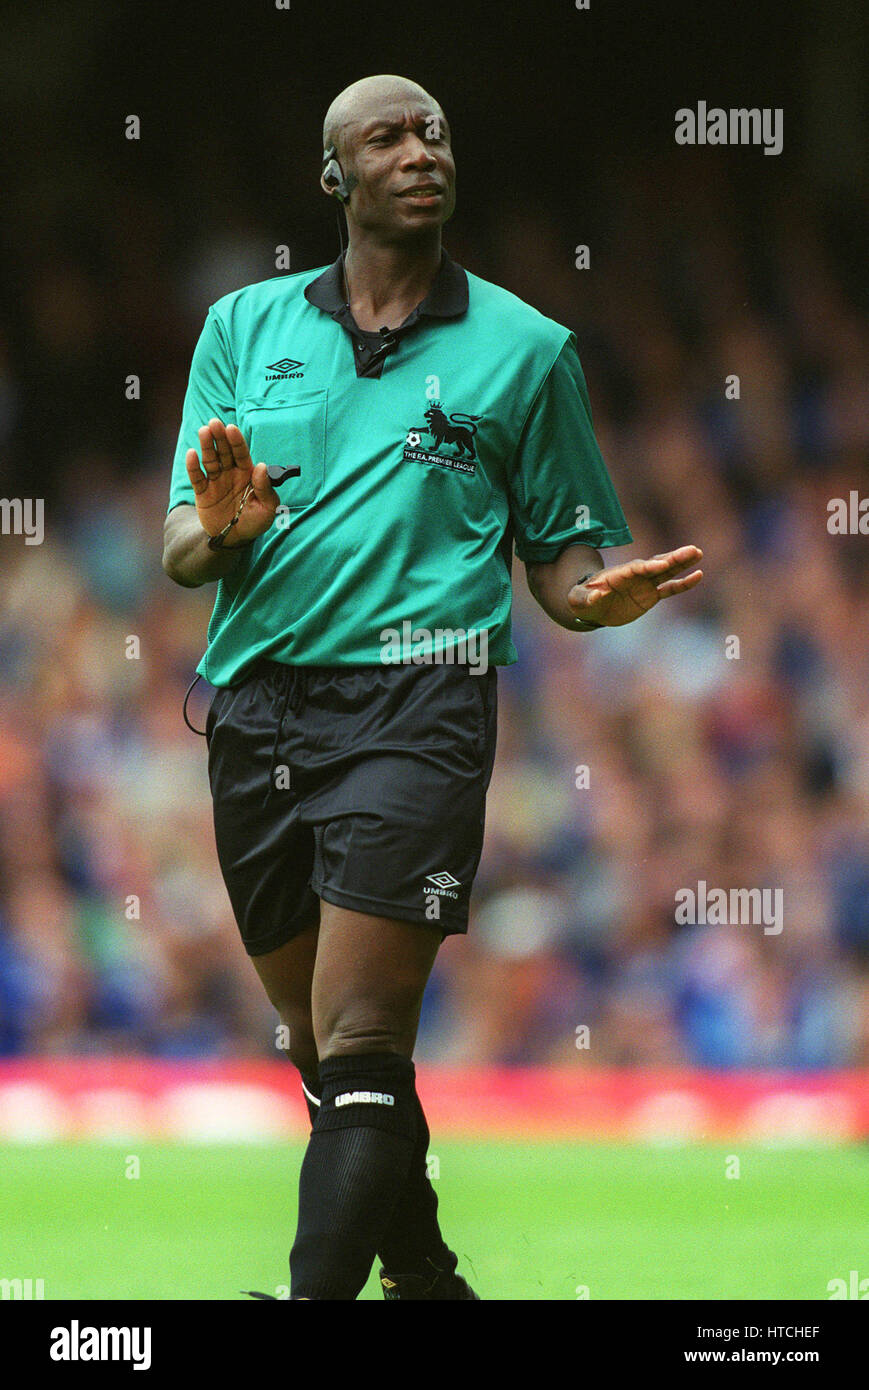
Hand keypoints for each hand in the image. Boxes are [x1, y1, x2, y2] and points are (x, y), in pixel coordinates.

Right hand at [185, 418, 279, 546]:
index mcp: (247, 474)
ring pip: (210, 460)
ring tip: (204, 431)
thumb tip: (261, 466)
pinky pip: (197, 477)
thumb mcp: (267, 508)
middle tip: (214, 423)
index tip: (231, 428)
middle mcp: (231, 473)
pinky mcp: (202, 491)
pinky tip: (192, 454)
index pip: (241, 453)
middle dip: (220, 437)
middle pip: (224, 452)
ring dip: (206, 446)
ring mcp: (216, 481)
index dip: (236, 441)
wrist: (234, 539)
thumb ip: (265, 488)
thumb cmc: (255, 522)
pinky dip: (193, 466)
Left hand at [567, 545, 702, 626]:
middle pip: (657, 564)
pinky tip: (698, 576)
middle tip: (692, 550)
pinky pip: (670, 588)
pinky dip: (683, 583)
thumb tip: (597, 595)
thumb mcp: (578, 599)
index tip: (662, 565)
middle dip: (673, 558)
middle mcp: (635, 575)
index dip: (649, 567)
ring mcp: (645, 583)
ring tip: (698, 553)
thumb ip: (587, 597)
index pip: (636, 569)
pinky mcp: (651, 594)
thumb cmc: (582, 599)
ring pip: (667, 572)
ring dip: (682, 564)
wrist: (591, 606)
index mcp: (619, 575)